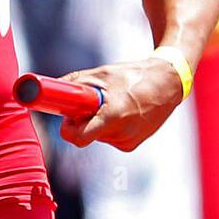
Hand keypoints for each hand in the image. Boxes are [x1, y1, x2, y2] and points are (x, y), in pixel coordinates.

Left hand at [57, 58, 184, 151]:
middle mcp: (121, 134)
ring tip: (112, 102)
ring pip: (97, 136)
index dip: (68, 128)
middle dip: (82, 120)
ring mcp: (128, 142)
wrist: (167, 85)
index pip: (79, 138)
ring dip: (96, 121)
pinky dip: (108, 125)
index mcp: (113, 116)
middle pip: (86, 135)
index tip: (66, 116)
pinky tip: (122, 111)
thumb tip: (51, 88)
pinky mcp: (132, 145)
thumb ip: (74, 82)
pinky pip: (108, 137)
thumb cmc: (132, 76)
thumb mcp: (101, 73)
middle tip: (89, 102)